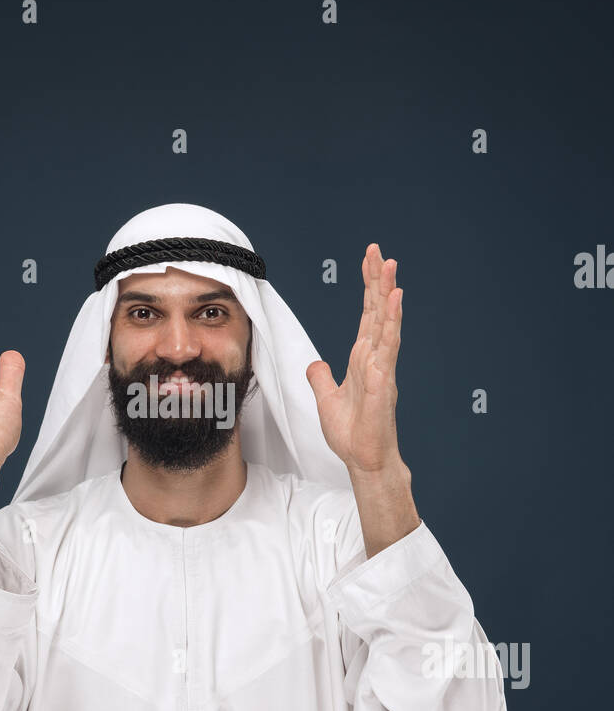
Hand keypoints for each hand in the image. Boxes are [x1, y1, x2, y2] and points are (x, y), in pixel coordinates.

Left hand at [306, 242, 403, 474]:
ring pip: (386, 322)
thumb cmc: (351, 432)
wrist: (363, 459)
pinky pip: (389, 346)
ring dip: (388, 294)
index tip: (369, 260)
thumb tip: (315, 363)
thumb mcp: (326, 398)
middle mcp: (375, 357)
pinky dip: (391, 322)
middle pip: (378, 311)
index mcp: (363, 357)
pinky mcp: (384, 381)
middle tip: (378, 251)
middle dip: (377, 280)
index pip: (367, 314)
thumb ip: (322, 377)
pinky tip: (395, 301)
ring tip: (390, 267)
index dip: (368, 287)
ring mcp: (382, 367)